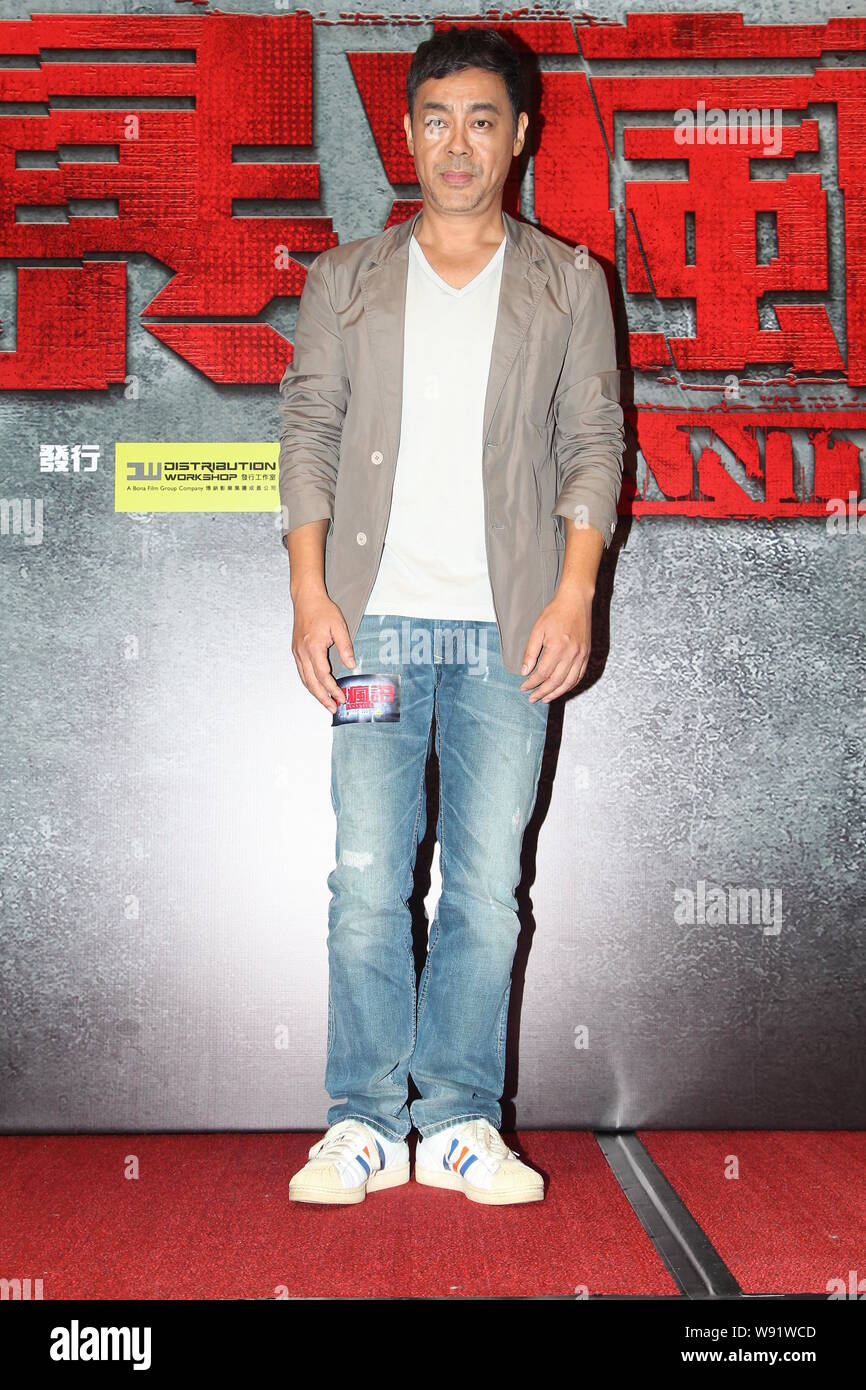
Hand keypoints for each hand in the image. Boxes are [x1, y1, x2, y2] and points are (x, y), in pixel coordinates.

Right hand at [291, 582, 355, 713]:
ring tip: (326, 703)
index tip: (341, 698)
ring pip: (304, 680)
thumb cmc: (323, 610)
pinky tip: (317, 688)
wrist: (306, 599)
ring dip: (315, 693)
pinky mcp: (296, 651)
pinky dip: (309, 683)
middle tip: (333, 708)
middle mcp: (303, 653)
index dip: (332, 689)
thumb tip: (352, 665)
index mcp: (314, 648)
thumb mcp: (339, 627)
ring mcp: (297, 653)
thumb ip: (346, 647)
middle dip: (322, 698)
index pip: (323, 676)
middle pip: (311, 683)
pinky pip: (302, 672)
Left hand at [519, 586, 593, 702]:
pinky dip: (570, 685)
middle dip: (542, 692)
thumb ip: (530, 652)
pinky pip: (579, 676)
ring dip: (556, 693)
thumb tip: (525, 671)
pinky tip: (561, 689)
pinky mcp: (586, 655)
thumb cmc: (555, 613)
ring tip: (545, 698)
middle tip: (532, 698)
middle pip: (555, 681)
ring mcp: (581, 655)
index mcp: (557, 648)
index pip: (542, 673)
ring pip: (568, 682)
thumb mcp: (537, 630)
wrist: (576, 601)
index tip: (524, 688)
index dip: (532, 683)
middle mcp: (571, 654)